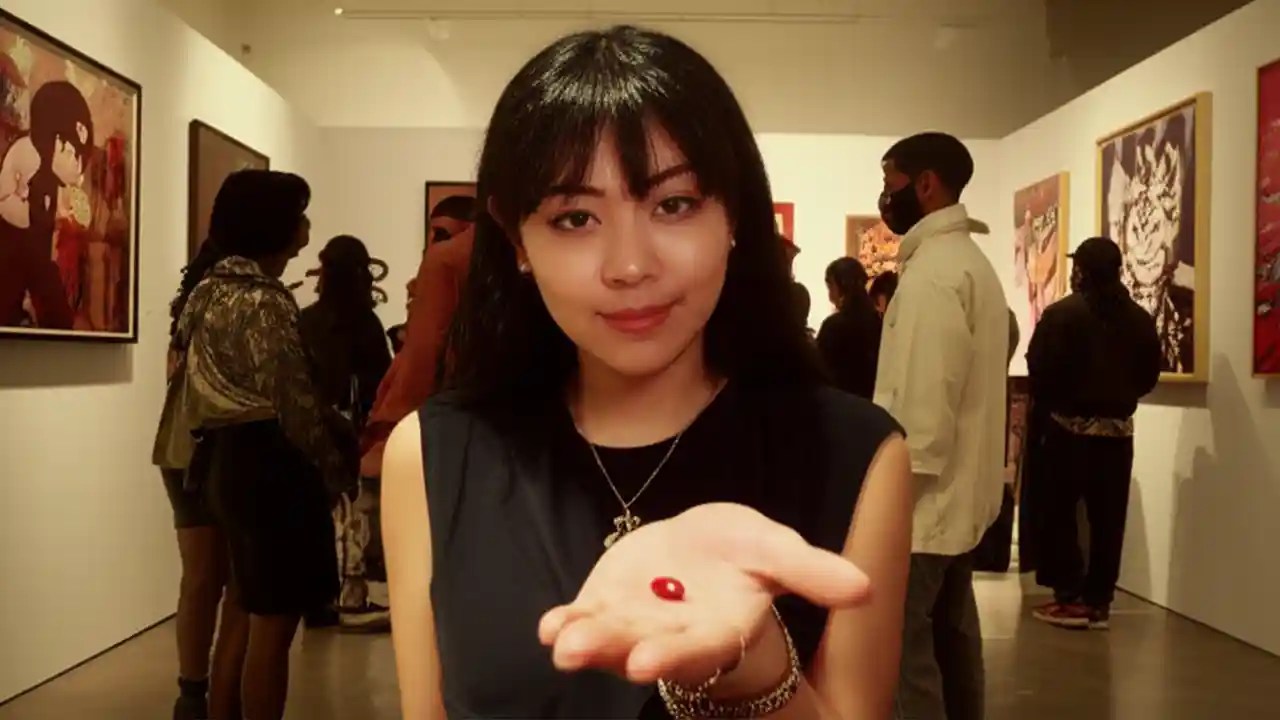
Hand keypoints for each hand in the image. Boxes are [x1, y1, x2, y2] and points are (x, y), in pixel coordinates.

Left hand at [538, 503, 869, 686]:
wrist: (699, 544)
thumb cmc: (742, 554)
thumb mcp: (775, 550)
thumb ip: (811, 572)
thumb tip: (865, 589)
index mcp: (719, 628)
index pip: (700, 649)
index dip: (675, 656)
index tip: (647, 662)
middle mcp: (672, 637)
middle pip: (648, 651)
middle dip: (623, 655)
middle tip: (601, 657)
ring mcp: (633, 625)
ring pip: (607, 642)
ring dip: (586, 645)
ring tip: (564, 644)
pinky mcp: (603, 607)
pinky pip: (580, 620)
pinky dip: (563, 624)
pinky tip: (548, 626)